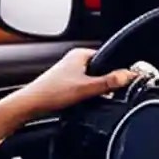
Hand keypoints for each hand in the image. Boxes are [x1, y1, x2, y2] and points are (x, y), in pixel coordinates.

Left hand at [9, 48, 135, 118]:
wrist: (31, 105)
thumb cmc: (52, 93)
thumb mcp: (86, 88)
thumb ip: (109, 81)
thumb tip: (128, 75)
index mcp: (80, 54)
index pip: (107, 57)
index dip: (116, 70)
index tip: (122, 81)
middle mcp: (74, 60)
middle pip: (101, 70)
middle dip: (105, 82)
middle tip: (104, 93)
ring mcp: (69, 72)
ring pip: (92, 80)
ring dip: (95, 90)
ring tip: (89, 98)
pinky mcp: (66, 83)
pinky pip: (84, 87)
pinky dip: (86, 94)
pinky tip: (82, 102)